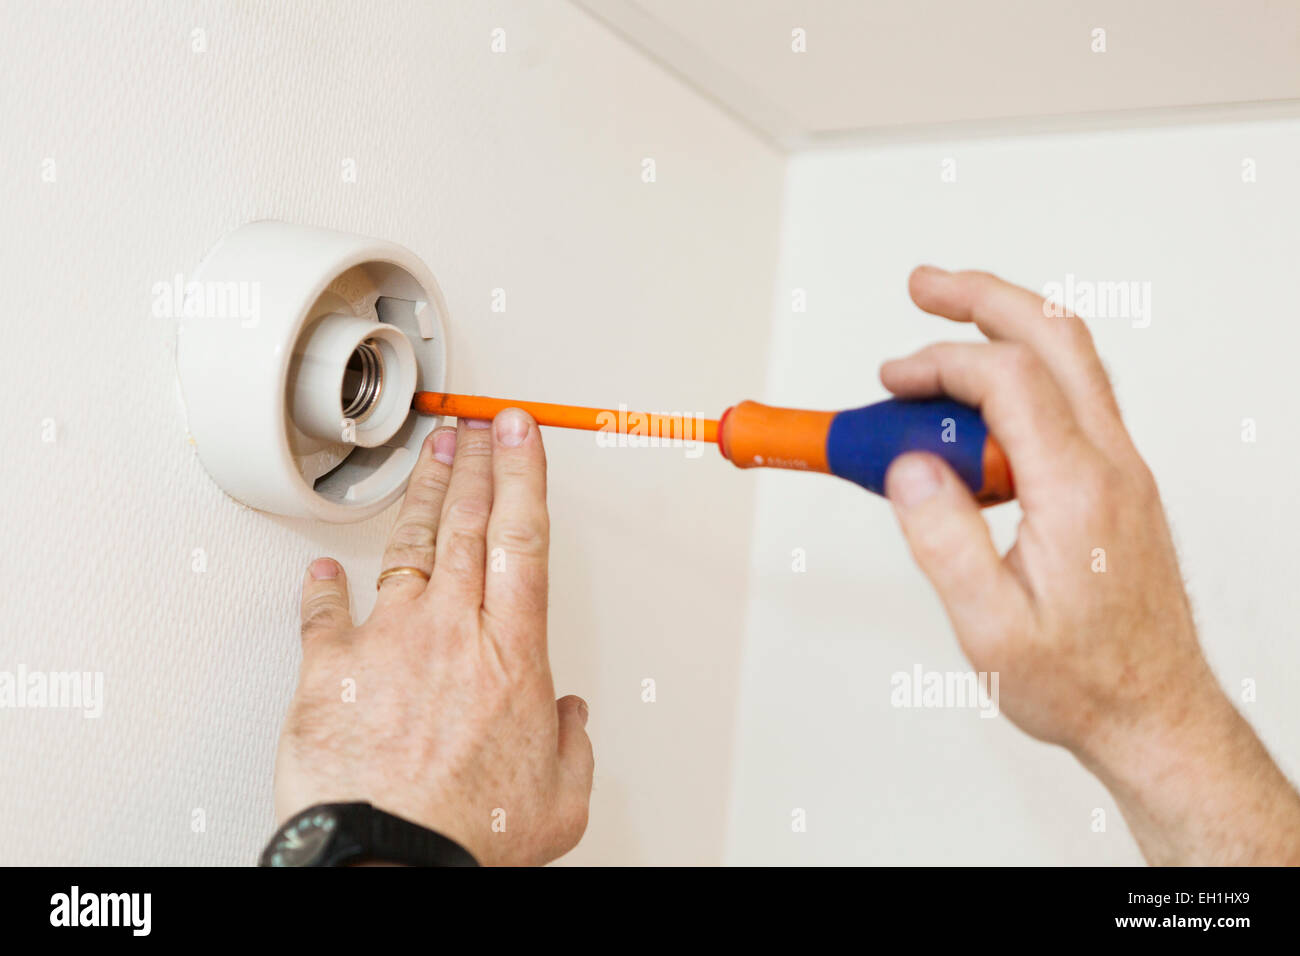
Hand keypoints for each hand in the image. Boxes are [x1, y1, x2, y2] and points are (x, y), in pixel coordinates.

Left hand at [273, 411, 593, 865]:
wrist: (391, 859)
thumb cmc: (467, 832)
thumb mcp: (560, 798)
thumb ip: (571, 746)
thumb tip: (569, 721)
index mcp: (513, 653)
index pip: (523, 536)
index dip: (522, 473)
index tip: (519, 434)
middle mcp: (452, 632)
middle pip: (468, 523)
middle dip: (475, 464)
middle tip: (475, 427)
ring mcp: (388, 643)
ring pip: (410, 547)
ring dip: (422, 497)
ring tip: (430, 462)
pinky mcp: (331, 671)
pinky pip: (325, 613)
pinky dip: (324, 588)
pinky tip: (322, 570)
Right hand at [881, 266, 1299, 863]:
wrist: (1153, 712)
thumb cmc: (1080, 681)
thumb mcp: (991, 627)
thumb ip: (944, 540)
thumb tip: (908, 466)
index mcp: (1077, 490)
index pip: (1008, 380)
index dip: (940, 365)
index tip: (890, 384)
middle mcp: (1109, 465)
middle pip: (1054, 338)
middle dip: (983, 297)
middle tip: (924, 285)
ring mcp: (1119, 471)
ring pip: (1071, 362)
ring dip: (1008, 326)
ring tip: (947, 322)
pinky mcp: (1114, 486)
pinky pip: (1070, 403)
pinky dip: (1021, 376)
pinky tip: (979, 408)